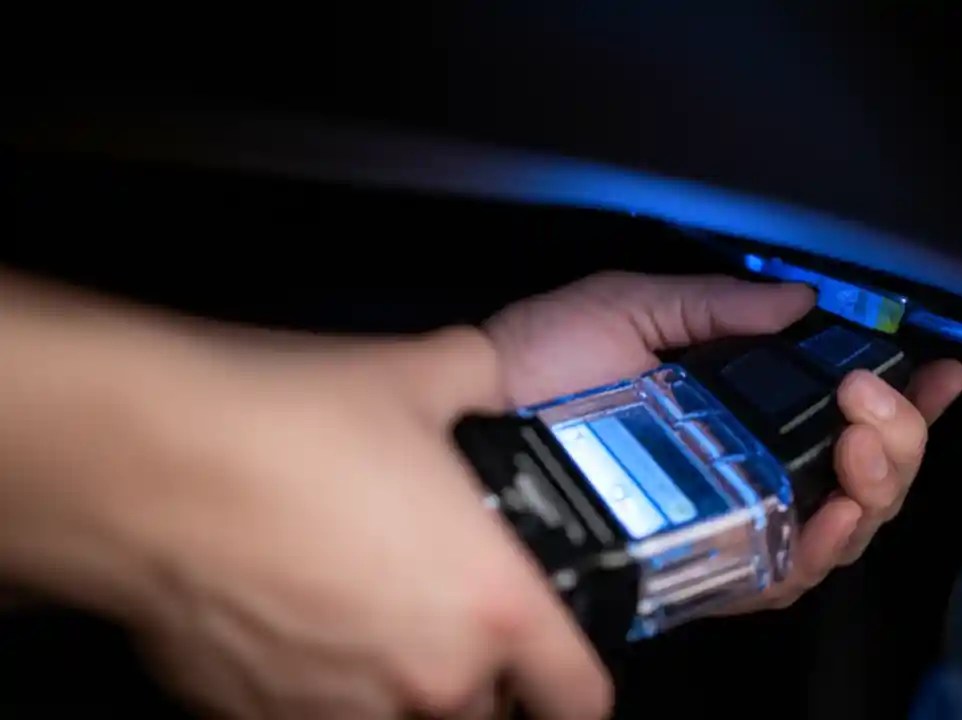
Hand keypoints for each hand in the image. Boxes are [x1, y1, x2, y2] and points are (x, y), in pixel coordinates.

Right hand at [0, 274, 610, 718]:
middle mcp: (428, 678)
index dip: (576, 690)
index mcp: (493, 606)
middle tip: (444, 620)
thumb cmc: (291, 425)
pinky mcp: (255, 719)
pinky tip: (293, 629)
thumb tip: (486, 382)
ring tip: (363, 625)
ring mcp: (339, 711)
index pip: (577, 698)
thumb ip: (481, 384)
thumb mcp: (422, 374)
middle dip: (477, 680)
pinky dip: (317, 694)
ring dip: (397, 694)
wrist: (152, 464)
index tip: (560, 676)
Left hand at [485, 271, 961, 609]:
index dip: (905, 398)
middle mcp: (747, 467)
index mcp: (738, 407)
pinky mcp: (706, 564)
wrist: (473, 422)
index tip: (940, 370)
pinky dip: (825, 548)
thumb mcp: (633, 308)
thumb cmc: (539, 364)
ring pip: (844, 527)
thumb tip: (803, 300)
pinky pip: (786, 574)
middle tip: (877, 400)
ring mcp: (732, 518)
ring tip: (864, 442)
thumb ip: (720, 305)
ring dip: (877, 486)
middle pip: (864, 474)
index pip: (842, 410)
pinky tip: (836, 515)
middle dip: (899, 438)